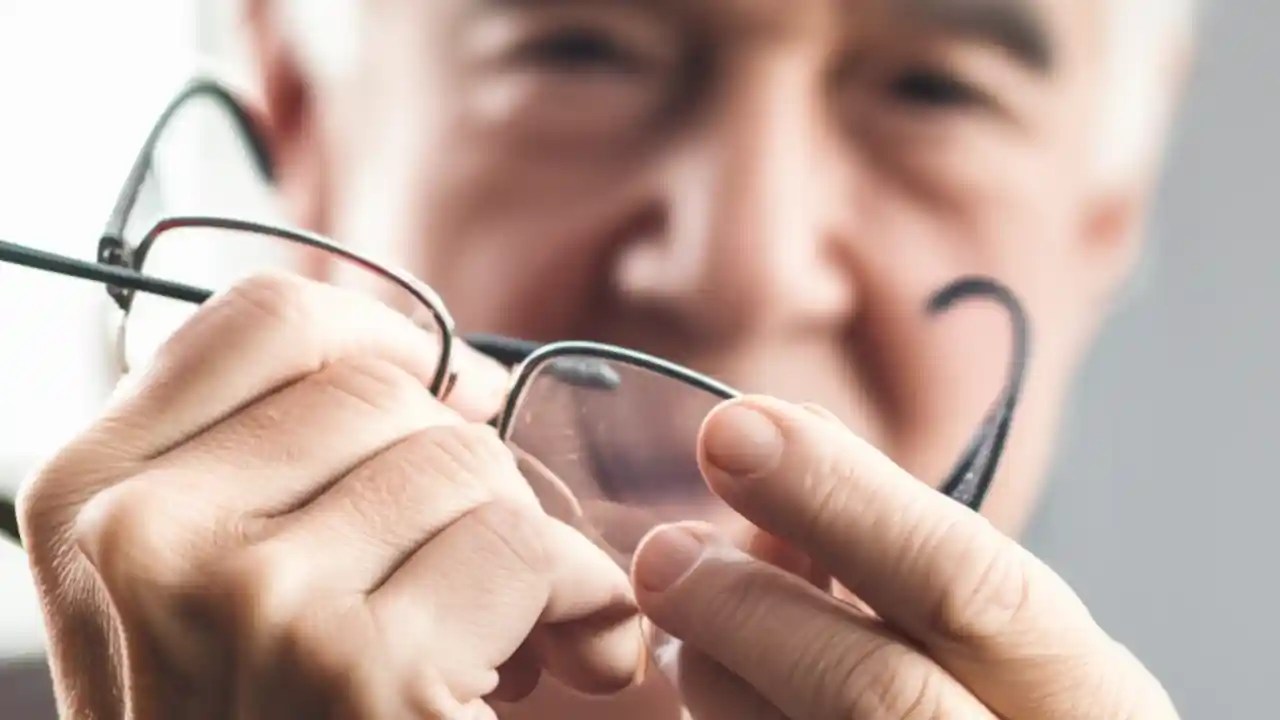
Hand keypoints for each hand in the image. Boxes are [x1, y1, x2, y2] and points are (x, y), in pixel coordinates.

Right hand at [18, 273, 641, 718]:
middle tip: (481, 565)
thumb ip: (282, 465)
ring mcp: (254, 596)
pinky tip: (572, 654)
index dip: (386, 338)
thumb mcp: (207, 586)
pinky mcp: (360, 669)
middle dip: (468, 471)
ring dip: (525, 546)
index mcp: (96, 492)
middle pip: (387, 391)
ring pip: (466, 466)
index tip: (452, 396)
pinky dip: (580, 597)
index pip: (270, 319)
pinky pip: (525, 551)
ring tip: (514, 630)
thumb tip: (467, 382)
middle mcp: (153, 533)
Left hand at [632, 396, 1177, 719]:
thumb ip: (909, 561)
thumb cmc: (1011, 711)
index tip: (734, 428)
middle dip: (753, 608)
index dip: (844, 498)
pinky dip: (729, 717)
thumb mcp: (1008, 644)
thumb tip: (781, 447)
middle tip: (664, 553)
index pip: (976, 589)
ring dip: (719, 674)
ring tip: (676, 615)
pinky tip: (707, 674)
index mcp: (1092, 703)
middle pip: (880, 692)